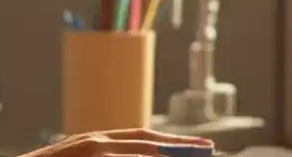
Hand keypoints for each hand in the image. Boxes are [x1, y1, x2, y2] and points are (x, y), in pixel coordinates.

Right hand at [24, 128, 214, 156]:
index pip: (144, 137)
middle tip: (208, 151)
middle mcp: (97, 143)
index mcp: (97, 141)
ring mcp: (93, 152)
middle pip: (149, 143)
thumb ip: (111, 153)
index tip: (200, 147)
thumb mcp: (83, 156)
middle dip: (181, 148)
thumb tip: (151, 155)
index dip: (174, 142)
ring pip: (142, 154)